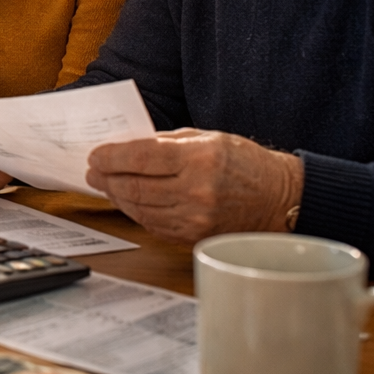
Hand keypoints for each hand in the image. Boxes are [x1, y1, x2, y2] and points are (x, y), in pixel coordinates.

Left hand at [86, 128, 303, 242]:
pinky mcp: (194, 236)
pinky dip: (136, 213)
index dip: (111, 157)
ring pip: (140, 209)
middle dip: (107, 178)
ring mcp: (195, 217)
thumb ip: (166, 143)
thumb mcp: (207, 138)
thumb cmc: (245, 163)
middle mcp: (196, 190)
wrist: (280, 198)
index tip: (95, 155)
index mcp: (198, 159)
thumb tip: (127, 148)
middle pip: (135, 187)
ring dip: (117, 196)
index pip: (140, 158)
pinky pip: (154, 225)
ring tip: (106, 184)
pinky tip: (129, 202)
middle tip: (92, 171)